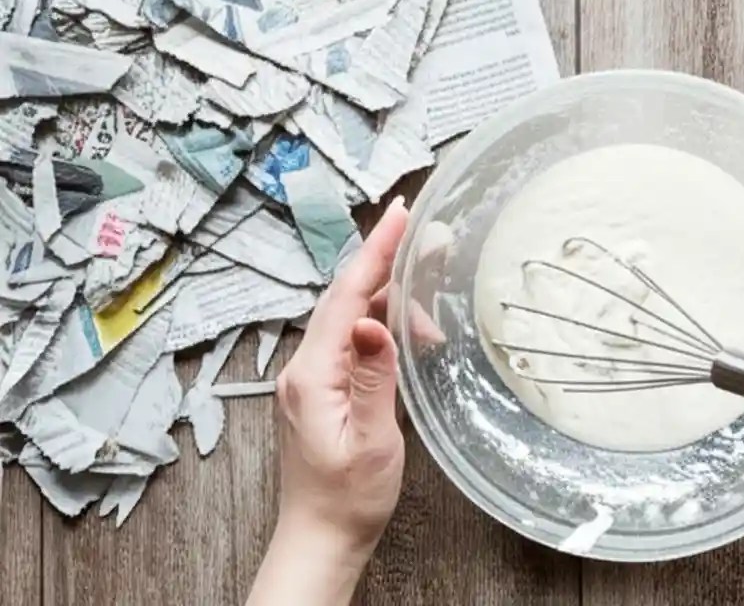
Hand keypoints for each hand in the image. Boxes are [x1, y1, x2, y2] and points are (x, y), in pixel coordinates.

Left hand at [248, 199, 410, 605]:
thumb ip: (373, 377)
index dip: (376, 251)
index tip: (401, 214)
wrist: (321, 538)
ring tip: (432, 316)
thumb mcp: (372, 439)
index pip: (346, 296)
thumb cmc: (348, 498)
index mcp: (313, 375)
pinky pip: (349, 340)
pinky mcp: (319, 389)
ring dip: (390, 304)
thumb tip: (372, 322)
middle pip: (345, 297)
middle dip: (387, 262)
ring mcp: (309, 378)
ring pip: (349, 317)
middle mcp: (303, 369)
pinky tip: (406, 336)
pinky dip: (380, 327)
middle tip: (428, 239)